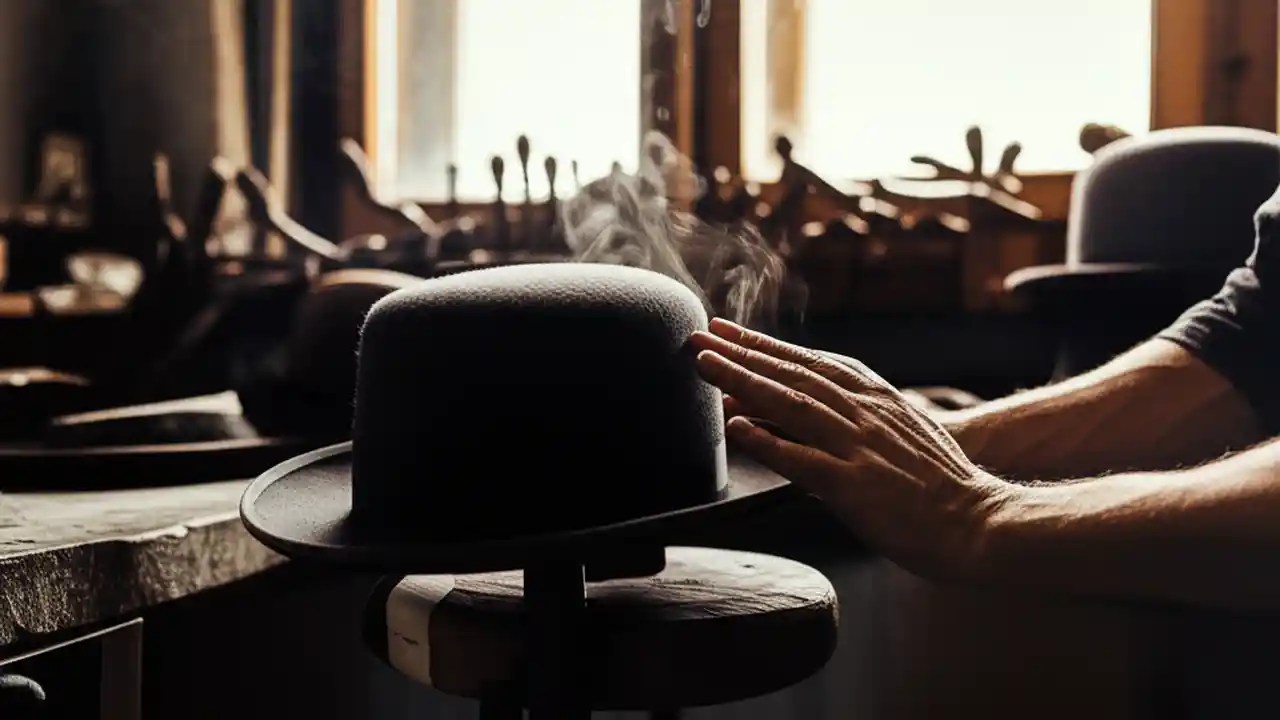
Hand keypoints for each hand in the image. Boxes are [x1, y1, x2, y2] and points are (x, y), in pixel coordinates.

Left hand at [690, 318, 1019, 580]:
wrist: (981, 521)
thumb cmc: (942, 485)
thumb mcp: (904, 434)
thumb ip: (862, 419)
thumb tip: (820, 411)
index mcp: (877, 399)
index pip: (812, 362)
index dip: (766, 345)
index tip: (728, 330)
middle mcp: (865, 414)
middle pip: (793, 374)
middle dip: (742, 352)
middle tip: (699, 334)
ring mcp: (859, 448)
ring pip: (791, 404)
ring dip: (744, 381)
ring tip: (704, 365)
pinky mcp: (855, 486)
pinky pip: (803, 459)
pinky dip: (767, 441)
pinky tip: (736, 427)